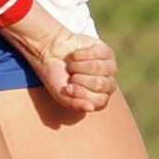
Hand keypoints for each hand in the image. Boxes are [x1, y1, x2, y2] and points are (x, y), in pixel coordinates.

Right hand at [0, 3, 117, 114]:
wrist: (49, 51)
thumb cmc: (54, 74)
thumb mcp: (60, 93)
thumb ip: (76, 104)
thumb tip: (91, 108)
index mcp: (95, 97)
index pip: (100, 102)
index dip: (85, 95)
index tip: (68, 86)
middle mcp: (105, 84)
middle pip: (106, 87)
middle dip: (84, 80)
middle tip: (70, 73)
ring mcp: (108, 68)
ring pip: (107, 72)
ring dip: (86, 66)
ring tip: (72, 63)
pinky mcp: (106, 51)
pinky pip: (105, 56)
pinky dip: (88, 54)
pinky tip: (76, 53)